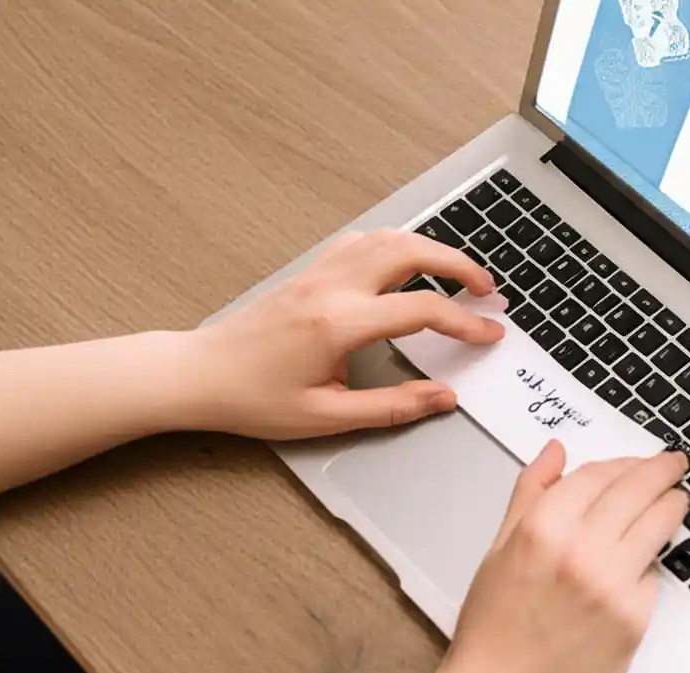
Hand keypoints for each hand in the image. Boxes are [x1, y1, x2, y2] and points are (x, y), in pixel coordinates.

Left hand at [180, 228, 502, 438]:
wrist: (200, 375)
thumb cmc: (254, 398)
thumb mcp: (327, 417)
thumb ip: (393, 406)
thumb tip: (442, 398)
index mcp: (340, 323)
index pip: (422, 311)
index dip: (465, 322)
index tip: (489, 333)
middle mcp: (332, 287)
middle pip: (412, 252)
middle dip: (460, 265)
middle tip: (488, 288)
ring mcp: (319, 272)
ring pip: (388, 237)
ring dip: (431, 248)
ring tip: (457, 273)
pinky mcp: (309, 271)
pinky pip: (362, 241)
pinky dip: (396, 245)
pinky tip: (406, 264)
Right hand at [407, 442, 689, 672]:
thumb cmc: (494, 630)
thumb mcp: (498, 550)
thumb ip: (530, 493)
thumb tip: (554, 452)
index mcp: (541, 528)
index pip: (598, 473)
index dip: (623, 462)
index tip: (637, 460)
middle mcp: (579, 550)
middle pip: (637, 488)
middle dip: (662, 470)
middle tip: (673, 464)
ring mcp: (612, 584)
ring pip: (659, 523)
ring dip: (673, 505)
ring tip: (675, 500)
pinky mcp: (634, 618)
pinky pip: (654, 574)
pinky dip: (651, 563)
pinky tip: (643, 562)